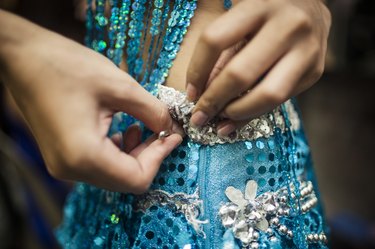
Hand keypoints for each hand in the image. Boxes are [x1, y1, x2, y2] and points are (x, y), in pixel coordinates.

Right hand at [0, 10, 181, 193]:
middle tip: (163, 129)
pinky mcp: (63, 156)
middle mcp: (71, 170)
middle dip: (150, 155)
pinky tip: (122, 129)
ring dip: (134, 154)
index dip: (161, 158)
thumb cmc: (66, 66)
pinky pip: (99, 164)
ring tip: (139, 126)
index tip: (174, 135)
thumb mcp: (120, 86)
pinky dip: (118, 151)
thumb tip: (173, 127)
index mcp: (84, 156)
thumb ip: (153, 112)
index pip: (137, 179)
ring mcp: (64, 165)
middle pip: (125, 179)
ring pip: (114, 173)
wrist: (22, 57)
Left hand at [186, 0, 330, 135]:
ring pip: (267, 95)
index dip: (196, 71)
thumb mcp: (239, 15)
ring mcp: (307, 50)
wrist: (311, 6)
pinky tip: (237, 119)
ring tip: (220, 120)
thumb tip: (202, 92)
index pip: (215, 41)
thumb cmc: (264, 11)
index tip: (190, 93)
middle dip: (214, 101)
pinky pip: (281, 101)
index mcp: (259, 4)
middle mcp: (288, 25)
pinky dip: (255, 114)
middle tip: (199, 117)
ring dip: (237, 113)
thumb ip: (221, 48)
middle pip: (240, 74)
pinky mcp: (315, 71)